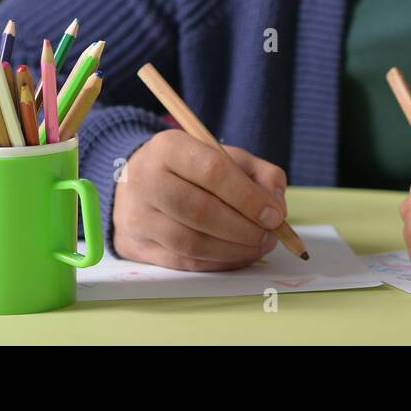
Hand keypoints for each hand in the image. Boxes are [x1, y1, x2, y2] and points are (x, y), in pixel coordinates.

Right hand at [112, 130, 288, 269]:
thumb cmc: (192, 169)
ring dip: (232, 251)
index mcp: (169, 147)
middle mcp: (146, 180)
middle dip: (243, 229)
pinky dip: (216, 263)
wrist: (139, 183)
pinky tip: (236, 256)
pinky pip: (182, 262)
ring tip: (257, 247)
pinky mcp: (135, 246)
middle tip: (269, 237)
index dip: (248, 197)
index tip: (275, 215)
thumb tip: (276, 208)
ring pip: (189, 242)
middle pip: (199, 210)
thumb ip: (260, 174)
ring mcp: (136, 216)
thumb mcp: (227, 156)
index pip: (212, 171)